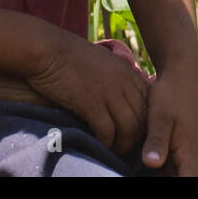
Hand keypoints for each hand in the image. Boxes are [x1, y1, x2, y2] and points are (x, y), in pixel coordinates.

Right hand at [26, 32, 149, 153]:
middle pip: (143, 118)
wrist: (48, 49)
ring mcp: (109, 92)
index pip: (149, 103)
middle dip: (136, 137)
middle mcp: (123, 82)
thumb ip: (117, 75)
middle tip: (124, 144)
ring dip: (122, 144)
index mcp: (128, 71)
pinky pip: (108, 131)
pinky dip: (106, 143)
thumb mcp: (104, 60)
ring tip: (113, 149)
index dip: (145, 121)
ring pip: (129, 128)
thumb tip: (122, 95)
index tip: (134, 130)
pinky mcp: (91, 103)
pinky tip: (99, 144)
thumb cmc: (70, 55)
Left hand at [141, 66, 197, 175]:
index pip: (188, 183)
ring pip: (174, 174)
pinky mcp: (183, 146)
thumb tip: (151, 164)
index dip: (174, 187)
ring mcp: (189, 152)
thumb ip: (156, 142)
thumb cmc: (172, 94)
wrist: (183, 74)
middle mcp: (193, 157)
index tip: (154, 178)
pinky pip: (172, 165)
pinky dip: (158, 168)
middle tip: (132, 174)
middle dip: (159, 181)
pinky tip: (139, 163)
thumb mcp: (160, 117)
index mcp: (190, 154)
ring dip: (158, 176)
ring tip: (134, 168)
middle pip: (178, 180)